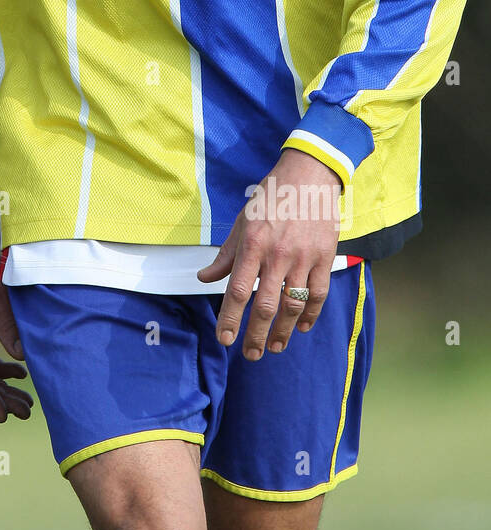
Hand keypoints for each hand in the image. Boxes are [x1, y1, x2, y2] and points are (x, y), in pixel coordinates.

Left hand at [196, 149, 341, 357]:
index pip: (237, 291)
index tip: (225, 339)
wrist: (309, 175)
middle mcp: (277, 254)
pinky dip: (311, 314)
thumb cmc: (270, 197)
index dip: (230, 319)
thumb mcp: (242, 221)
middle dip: (255, 335)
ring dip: (284, 332)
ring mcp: (304, 257)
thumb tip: (204, 278)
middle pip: (266, 306)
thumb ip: (225, 255)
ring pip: (294, 305)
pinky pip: (318, 294)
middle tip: (250, 354)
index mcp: (252, 244)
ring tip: (275, 347)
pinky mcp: (325, 257)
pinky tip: (302, 327)